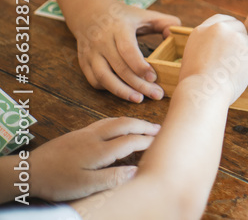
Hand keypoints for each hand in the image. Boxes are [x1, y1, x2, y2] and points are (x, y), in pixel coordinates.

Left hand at [30, 117, 159, 201]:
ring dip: (131, 121)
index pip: (130, 141)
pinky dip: (118, 121)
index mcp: (100, 150)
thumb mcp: (85, 186)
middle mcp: (95, 137)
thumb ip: (112, 178)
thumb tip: (135, 170)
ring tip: (142, 125)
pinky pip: (104, 121)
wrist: (30, 170)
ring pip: (114, 120)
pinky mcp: (77, 133)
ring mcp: (85, 133)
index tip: (160, 142)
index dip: (147, 140)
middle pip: (125, 124)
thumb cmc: (58, 181)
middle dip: (143, 125)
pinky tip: (117, 126)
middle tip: (158, 128)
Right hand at [71, 2, 179, 102]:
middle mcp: (102, 41)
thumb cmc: (124, 16)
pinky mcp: (84, 62)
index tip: (154, 78)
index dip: (140, 66)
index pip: (127, 49)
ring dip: (121, 91)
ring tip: (139, 99)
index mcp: (119, 28)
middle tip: (156, 94)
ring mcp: (91, 53)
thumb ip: (165, 22)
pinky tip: (123, 92)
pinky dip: (108, 88)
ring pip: (103, 77)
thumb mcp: (145, 14)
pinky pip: (94, 80)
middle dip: (138, 84)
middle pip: (119, 67)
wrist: (90, 12)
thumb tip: (175, 36)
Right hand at [180, 14, 247, 103]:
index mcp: (204, 29)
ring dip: (243, 55)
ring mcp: (237, 39)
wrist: (202, 92)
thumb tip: (220, 43)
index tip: (231, 37)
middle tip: (232, 58)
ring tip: (229, 71)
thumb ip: (208, 42)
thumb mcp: (193, 53)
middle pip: (240, 28)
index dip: (230, 28)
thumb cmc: (194, 81)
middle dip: (240, 40)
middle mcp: (221, 29)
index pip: (224, 19)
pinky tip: (236, 76)